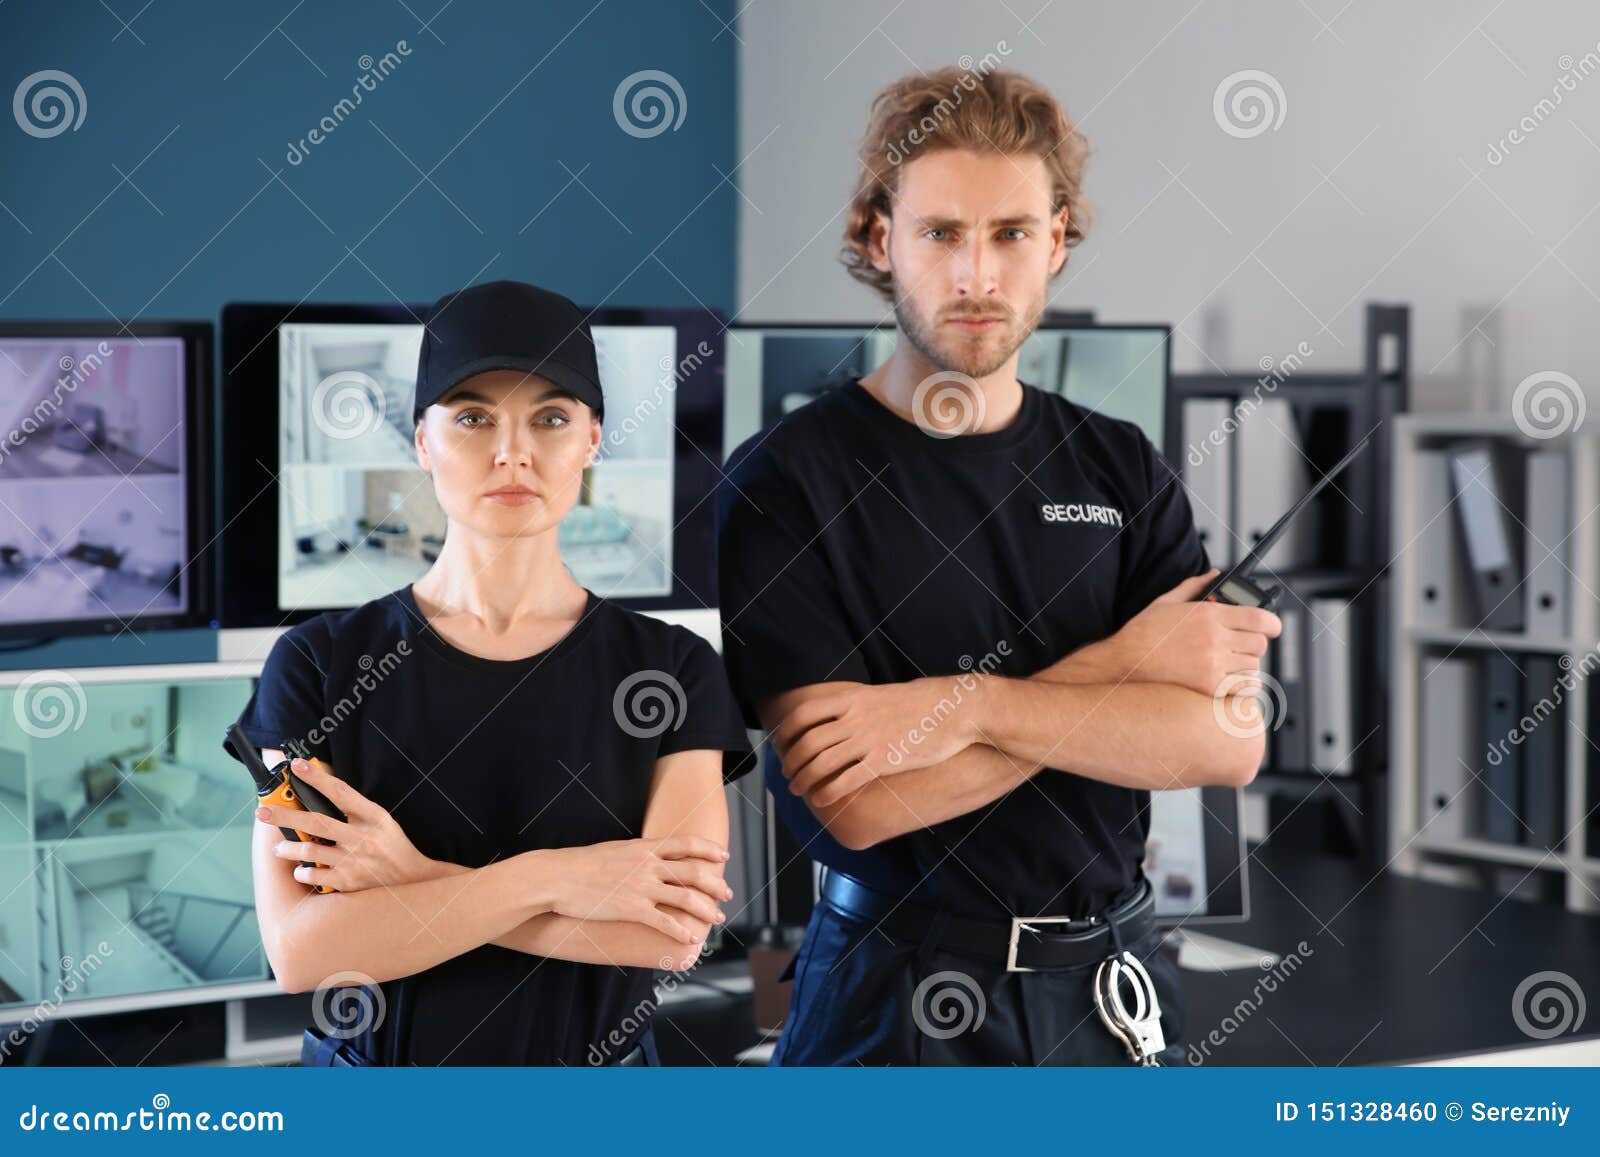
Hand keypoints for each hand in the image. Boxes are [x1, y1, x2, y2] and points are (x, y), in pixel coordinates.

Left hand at [257, 758, 434, 892]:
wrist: (412, 879)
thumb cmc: (392, 845)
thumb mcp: (381, 820)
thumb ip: (355, 809)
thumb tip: (324, 793)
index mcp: (372, 817)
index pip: (341, 792)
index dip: (318, 778)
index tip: (298, 765)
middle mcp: (362, 837)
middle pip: (316, 822)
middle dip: (286, 815)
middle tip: (262, 812)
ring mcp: (354, 861)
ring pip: (309, 851)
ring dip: (287, 848)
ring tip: (278, 847)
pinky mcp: (348, 881)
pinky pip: (314, 875)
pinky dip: (302, 872)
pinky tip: (300, 869)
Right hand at [548, 836, 731, 942]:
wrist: (558, 877)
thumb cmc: (582, 864)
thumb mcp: (616, 849)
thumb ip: (638, 853)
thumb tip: (651, 855)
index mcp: (645, 847)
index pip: (687, 844)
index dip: (709, 849)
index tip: (723, 856)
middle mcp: (648, 865)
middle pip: (693, 872)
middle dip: (715, 884)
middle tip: (728, 893)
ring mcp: (641, 886)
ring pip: (685, 897)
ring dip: (706, 909)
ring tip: (718, 918)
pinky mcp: (631, 908)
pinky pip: (664, 921)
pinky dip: (680, 931)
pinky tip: (690, 939)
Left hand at [774, 677, 979, 806]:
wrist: (954, 709)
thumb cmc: (921, 702)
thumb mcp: (880, 694)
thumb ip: (856, 704)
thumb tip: (839, 712)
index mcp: (852, 698)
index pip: (804, 714)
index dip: (786, 731)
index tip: (781, 744)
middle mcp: (855, 718)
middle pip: (807, 741)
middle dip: (791, 761)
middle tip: (788, 773)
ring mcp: (868, 739)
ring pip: (821, 762)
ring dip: (803, 779)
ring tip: (797, 789)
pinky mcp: (884, 760)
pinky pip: (846, 779)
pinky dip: (827, 791)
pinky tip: (820, 799)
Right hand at [1109, 570, 1281, 696]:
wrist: (1124, 663)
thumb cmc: (1143, 634)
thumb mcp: (1167, 602)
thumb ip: (1195, 586)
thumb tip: (1214, 575)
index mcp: (1208, 614)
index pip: (1259, 617)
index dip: (1272, 623)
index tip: (1273, 627)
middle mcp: (1214, 638)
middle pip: (1259, 644)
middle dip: (1255, 644)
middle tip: (1242, 646)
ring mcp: (1213, 664)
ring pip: (1253, 667)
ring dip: (1247, 666)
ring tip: (1232, 665)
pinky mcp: (1209, 687)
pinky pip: (1243, 688)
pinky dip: (1242, 686)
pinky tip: (1229, 681)